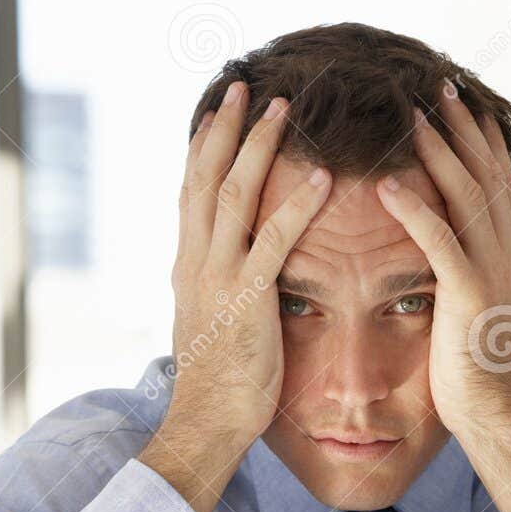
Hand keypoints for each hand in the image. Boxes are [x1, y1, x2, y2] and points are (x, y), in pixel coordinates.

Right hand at [144, 81, 332, 511]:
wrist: (205, 424)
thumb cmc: (217, 385)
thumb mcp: (211, 325)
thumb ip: (218, 290)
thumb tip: (228, 273)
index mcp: (187, 268)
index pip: (192, 194)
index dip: (204, 150)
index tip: (217, 113)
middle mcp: (195, 264)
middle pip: (206, 179)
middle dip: (224, 130)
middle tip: (243, 87)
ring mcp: (218, 279)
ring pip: (234, 197)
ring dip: (258, 149)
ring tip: (281, 110)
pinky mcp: (247, 301)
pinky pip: (274, 242)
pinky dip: (296, 206)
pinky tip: (322, 178)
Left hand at [376, 81, 510, 511]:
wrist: (503, 422)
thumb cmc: (482, 381)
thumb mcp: (481, 318)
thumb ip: (473, 281)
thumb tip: (460, 264)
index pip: (501, 187)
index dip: (483, 143)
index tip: (465, 105)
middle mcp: (510, 257)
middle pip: (489, 176)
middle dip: (464, 128)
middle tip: (441, 85)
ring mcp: (494, 274)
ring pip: (468, 197)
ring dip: (440, 151)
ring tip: (417, 113)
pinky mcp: (470, 298)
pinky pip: (441, 243)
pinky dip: (415, 210)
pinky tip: (389, 185)